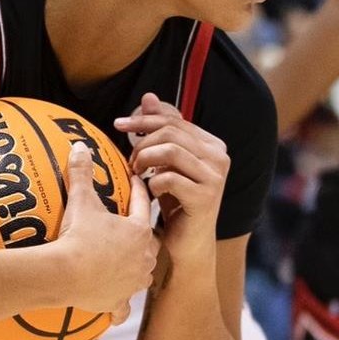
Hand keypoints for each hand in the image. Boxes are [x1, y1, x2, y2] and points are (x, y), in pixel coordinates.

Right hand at [54, 142, 156, 317]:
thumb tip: (79, 146)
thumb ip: (82, 173)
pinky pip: (124, 307)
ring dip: (135, 268)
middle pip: (150, 243)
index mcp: (139, 231)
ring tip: (127, 264)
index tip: (136, 184)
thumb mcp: (81, 201)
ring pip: (141, 273)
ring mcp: (132, 282)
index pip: (144, 206)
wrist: (65, 274)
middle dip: (143, 236)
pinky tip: (117, 306)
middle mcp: (142, 258)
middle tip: (132, 229)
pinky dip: (120, 306)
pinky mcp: (118, 301)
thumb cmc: (78, 237)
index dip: (139, 193)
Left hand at [114, 93, 229, 238]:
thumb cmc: (175, 200)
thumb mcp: (166, 163)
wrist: (189, 243)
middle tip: (129, 160)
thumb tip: (149, 96)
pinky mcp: (206, 197)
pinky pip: (169, 178)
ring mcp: (215, 177)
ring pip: (170, 151)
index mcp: (212, 144)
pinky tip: (149, 190)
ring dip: (145, 159)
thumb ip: (160, 130)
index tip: (119, 124)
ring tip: (136, 172)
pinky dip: (152, 182)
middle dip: (142, 142)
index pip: (174, 120)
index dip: (144, 119)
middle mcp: (219, 157)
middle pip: (171, 132)